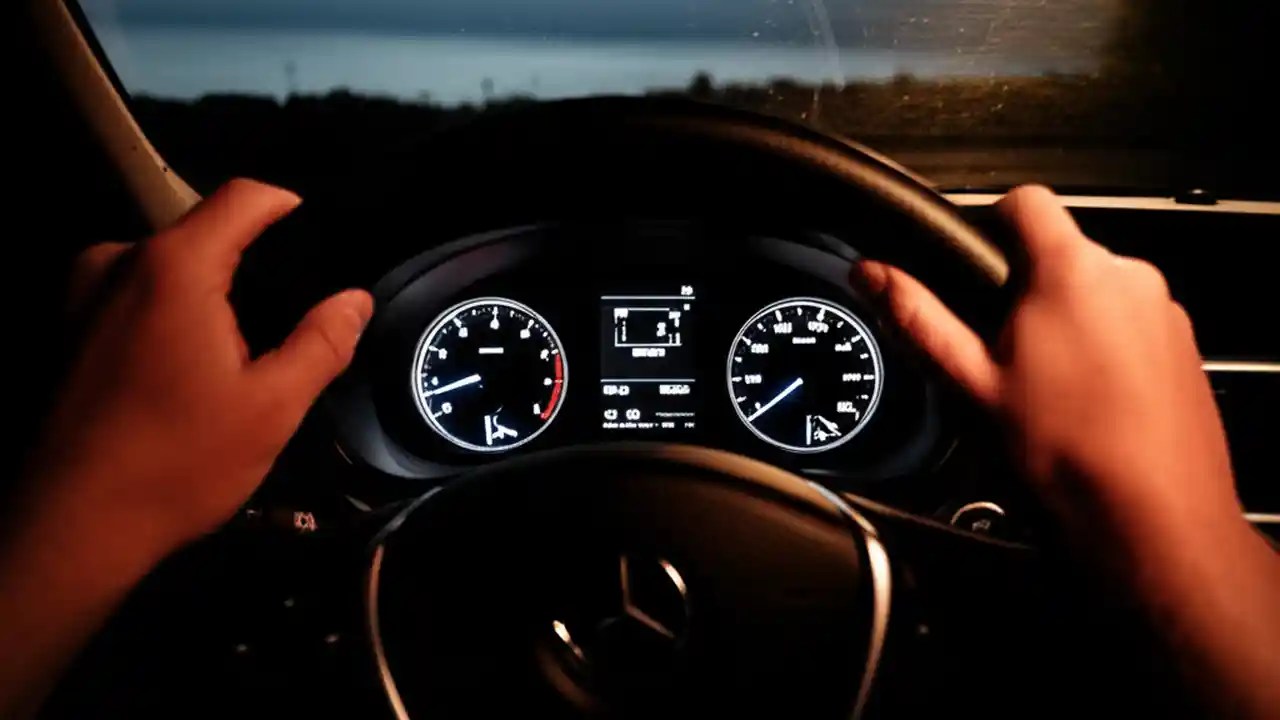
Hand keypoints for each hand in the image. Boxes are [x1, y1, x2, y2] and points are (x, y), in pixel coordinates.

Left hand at [28, 179, 372, 556]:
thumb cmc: (178, 462)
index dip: (286, 204)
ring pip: (166, 270)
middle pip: (202, 235)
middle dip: (248, 264)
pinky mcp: (64, 331)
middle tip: (285, 319)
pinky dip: (169, 316)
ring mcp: (81, 296)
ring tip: (238, 352)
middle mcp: (118, 263)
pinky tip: (188, 373)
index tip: (314, 226)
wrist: (72, 526)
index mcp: (174, 268)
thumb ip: (322, 343)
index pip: (242, 197)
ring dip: (205, 295)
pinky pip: (134, 297)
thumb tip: (357, 300)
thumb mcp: (272, 407)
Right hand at [852, 185, 1239, 555]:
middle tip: (1005, 353)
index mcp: (1070, 272)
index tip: (979, 264)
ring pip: (1098, 289)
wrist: (1153, 517)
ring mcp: (1164, 310)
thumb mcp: (972, 383)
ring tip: (1049, 387)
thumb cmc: (1068, 455)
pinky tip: (1088, 400)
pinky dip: (1106, 346)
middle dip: (1029, 289)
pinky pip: (1132, 322)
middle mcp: (1128, 277)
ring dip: (1070, 320)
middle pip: (1062, 251)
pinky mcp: (1183, 345)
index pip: (1025, 201)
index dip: (992, 223)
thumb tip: (873, 276)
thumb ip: (919, 318)